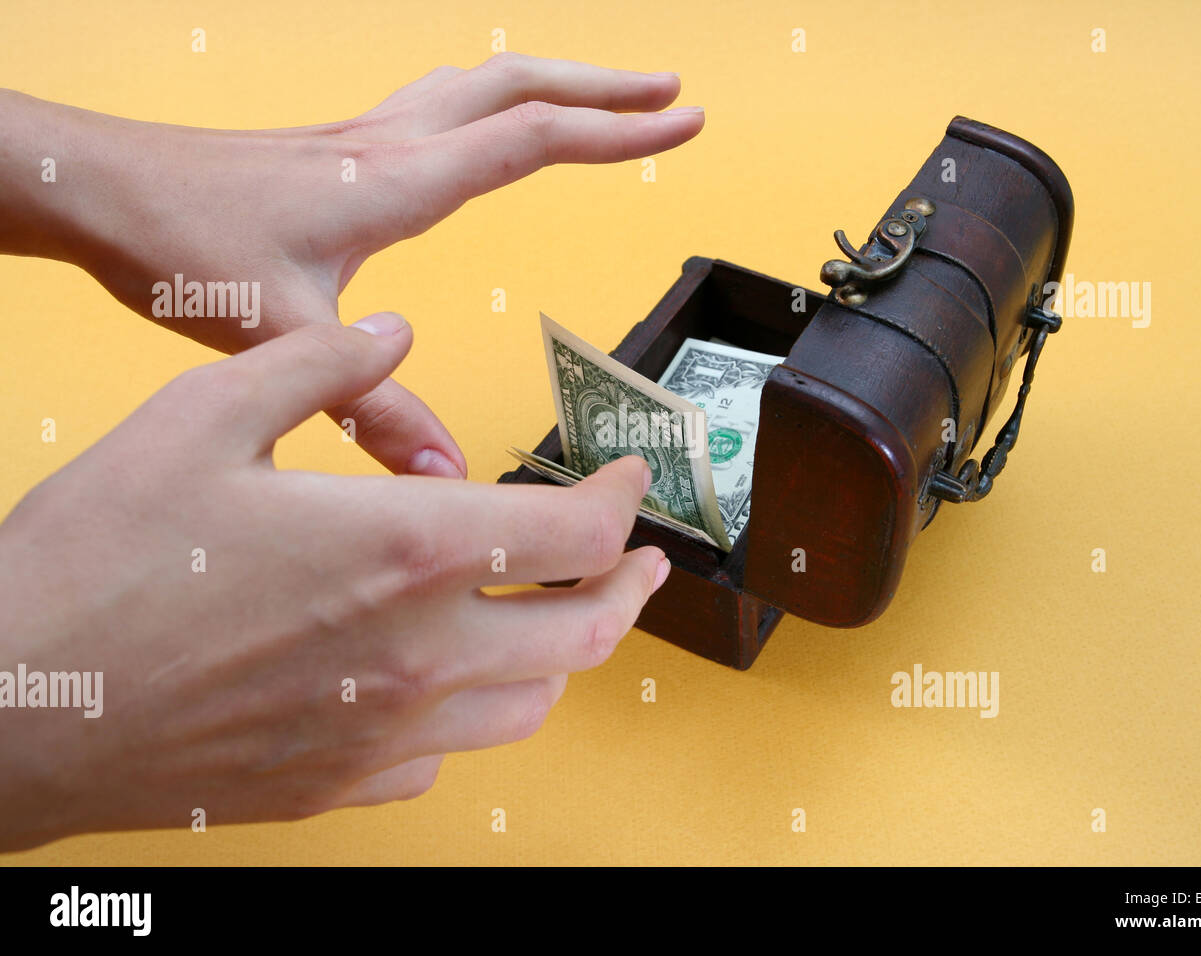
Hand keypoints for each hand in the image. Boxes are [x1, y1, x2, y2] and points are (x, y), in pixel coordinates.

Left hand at [0, 53, 702, 476]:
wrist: (97, 189)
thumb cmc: (177, 243)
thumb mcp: (280, 335)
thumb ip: (368, 412)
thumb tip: (442, 481)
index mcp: (398, 179)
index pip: (533, 137)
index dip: (618, 132)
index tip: (684, 123)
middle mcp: (391, 143)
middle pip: (521, 85)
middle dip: (605, 88)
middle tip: (671, 93)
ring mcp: (366, 137)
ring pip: (481, 83)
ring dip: (554, 81)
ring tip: (605, 94)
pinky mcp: (342, 149)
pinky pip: (440, 104)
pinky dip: (493, 101)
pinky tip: (490, 126)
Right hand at [0, 311, 668, 850]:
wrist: (17, 707)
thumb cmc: (97, 564)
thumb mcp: (201, 414)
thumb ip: (319, 366)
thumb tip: (395, 336)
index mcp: (403, 552)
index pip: (574, 536)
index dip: (622, 504)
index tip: (627, 482)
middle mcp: (416, 653)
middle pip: (583, 635)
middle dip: (628, 589)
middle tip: (641, 563)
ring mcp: (382, 731)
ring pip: (530, 705)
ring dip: (564, 656)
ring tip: (561, 618)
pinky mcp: (338, 782)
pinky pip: (446, 756)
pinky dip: (473, 711)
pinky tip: (448, 680)